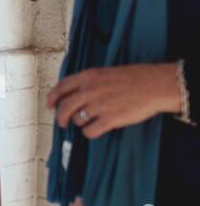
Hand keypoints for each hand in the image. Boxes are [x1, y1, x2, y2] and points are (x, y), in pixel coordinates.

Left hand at [46, 63, 181, 138]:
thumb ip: (89, 82)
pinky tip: (96, 129)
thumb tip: (74, 94)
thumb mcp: (106, 73)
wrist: (155, 85)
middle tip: (62, 123)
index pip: (61, 87)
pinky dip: (90, 132)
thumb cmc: (135, 78)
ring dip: (80, 123)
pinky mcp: (109, 119)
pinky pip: (89, 131)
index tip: (49, 105)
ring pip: (77, 119)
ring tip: (91, 120)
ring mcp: (99, 105)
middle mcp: (90, 90)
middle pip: (64, 107)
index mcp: (88, 77)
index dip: (52, 97)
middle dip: (60, 117)